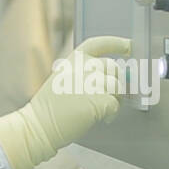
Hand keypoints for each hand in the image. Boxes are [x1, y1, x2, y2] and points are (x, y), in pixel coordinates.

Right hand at [0, 36, 129, 168]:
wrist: (39, 125)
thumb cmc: (51, 108)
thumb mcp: (63, 79)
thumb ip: (85, 73)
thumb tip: (110, 77)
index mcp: (73, 60)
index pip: (99, 44)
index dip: (117, 43)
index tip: (128, 46)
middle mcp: (83, 67)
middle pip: (113, 68)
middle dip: (115, 82)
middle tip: (109, 95)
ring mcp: (92, 83)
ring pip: (117, 87)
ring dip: (114, 99)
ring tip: (102, 110)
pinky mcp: (99, 100)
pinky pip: (116, 104)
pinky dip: (112, 114)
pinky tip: (102, 119)